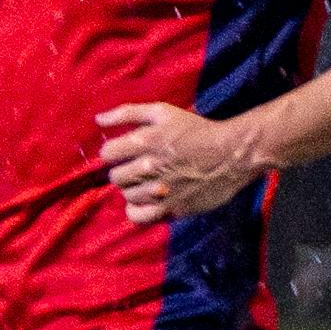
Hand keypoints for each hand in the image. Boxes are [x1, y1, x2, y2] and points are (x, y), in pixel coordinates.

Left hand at [94, 100, 264, 223]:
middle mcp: (149, 166)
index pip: (106, 154)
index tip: (126, 152)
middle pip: (115, 177)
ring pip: (126, 196)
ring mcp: (160, 189)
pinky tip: (146, 201)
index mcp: (145, 141)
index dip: (114, 152)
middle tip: (140, 168)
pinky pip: (138, 217)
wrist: (233, 154)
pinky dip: (137, 210)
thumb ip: (127, 113)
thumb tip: (98, 119)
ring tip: (149, 182)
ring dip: (133, 189)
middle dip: (125, 171)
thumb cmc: (197, 130)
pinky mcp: (173, 208)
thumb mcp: (163, 112)